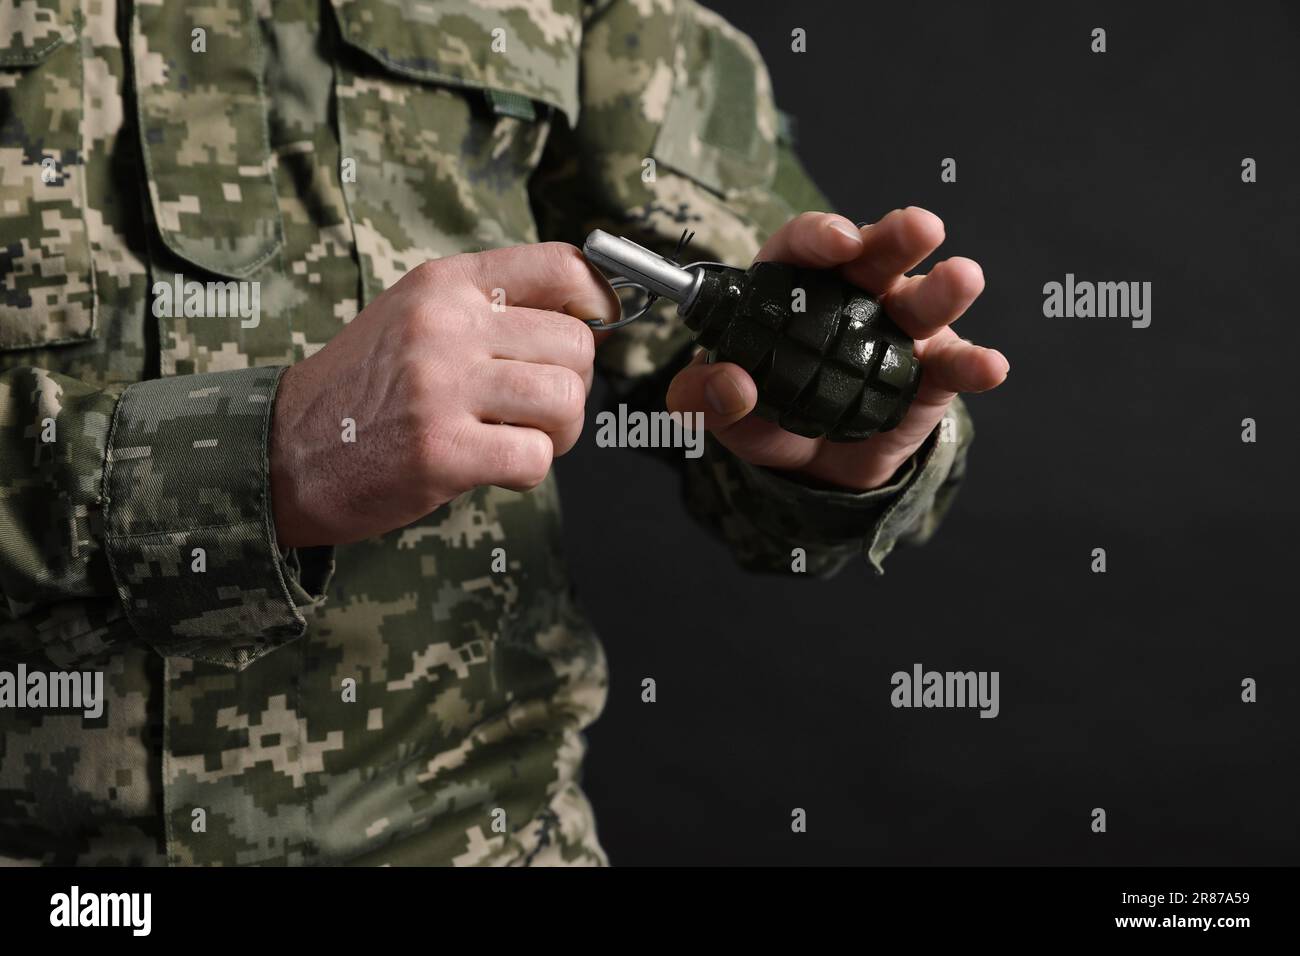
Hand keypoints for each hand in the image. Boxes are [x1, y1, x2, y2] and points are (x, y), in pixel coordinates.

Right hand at [269, 243, 616, 546]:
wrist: (284, 450)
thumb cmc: (364, 388)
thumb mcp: (418, 317)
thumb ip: (494, 308)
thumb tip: (594, 317)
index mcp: (445, 283)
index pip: (561, 266)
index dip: (598, 301)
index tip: (597, 328)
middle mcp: (445, 325)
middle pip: (575, 346)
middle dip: (572, 387)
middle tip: (536, 410)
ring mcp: (441, 387)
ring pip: (565, 401)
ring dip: (557, 433)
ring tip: (518, 438)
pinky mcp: (441, 451)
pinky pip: (536, 457)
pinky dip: (528, 471)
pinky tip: (492, 466)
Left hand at [665, 209, 1007, 489]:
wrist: (815, 467)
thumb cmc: (768, 417)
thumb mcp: (725, 412)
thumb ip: (704, 397)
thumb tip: (724, 384)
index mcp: (794, 288)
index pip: (805, 246)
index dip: (822, 236)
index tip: (838, 242)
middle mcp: (852, 296)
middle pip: (876, 254)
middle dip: (898, 235)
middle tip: (920, 227)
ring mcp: (899, 330)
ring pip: (924, 299)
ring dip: (945, 287)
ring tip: (964, 278)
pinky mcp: (931, 373)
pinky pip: (954, 365)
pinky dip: (973, 365)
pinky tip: (988, 368)